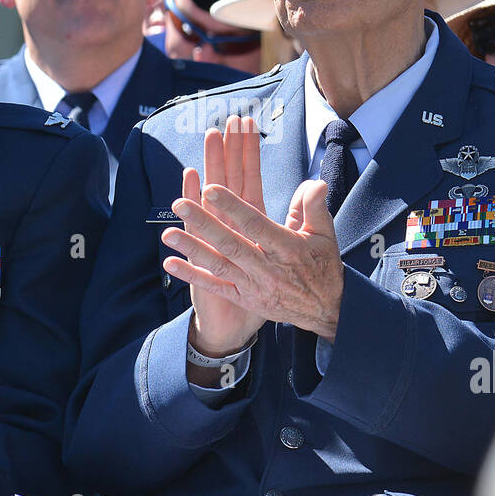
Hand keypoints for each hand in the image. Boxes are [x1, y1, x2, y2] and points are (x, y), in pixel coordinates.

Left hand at [162, 116, 344, 345]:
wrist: (326, 312)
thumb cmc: (322, 267)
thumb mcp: (325, 235)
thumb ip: (314, 206)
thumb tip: (315, 183)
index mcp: (287, 248)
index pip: (256, 224)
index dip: (233, 207)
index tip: (211, 189)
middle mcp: (268, 268)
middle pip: (232, 243)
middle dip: (204, 224)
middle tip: (180, 204)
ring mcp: (253, 285)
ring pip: (219, 264)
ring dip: (193, 248)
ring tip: (168, 234)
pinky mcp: (244, 297)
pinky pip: (216, 286)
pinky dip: (193, 275)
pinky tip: (171, 263)